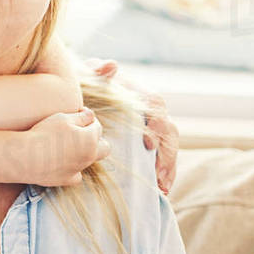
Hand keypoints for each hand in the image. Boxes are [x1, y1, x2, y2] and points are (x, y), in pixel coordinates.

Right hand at [25, 108, 110, 186]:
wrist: (26, 157)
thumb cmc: (44, 134)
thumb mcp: (63, 118)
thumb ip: (81, 116)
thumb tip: (91, 116)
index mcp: (90, 140)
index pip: (97, 126)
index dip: (88, 118)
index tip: (77, 113)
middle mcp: (89, 156)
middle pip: (105, 148)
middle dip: (97, 139)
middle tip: (81, 132)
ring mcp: (79, 170)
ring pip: (89, 161)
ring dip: (84, 152)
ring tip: (68, 145)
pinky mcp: (67, 180)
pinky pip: (76, 175)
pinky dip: (73, 168)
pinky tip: (62, 162)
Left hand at [85, 58, 178, 193]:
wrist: (85, 86)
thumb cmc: (86, 80)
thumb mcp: (89, 74)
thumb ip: (98, 70)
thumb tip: (111, 65)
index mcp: (138, 91)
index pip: (157, 105)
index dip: (156, 124)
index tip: (149, 146)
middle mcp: (150, 107)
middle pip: (169, 129)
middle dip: (168, 154)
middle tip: (159, 176)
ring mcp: (150, 123)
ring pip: (169, 144)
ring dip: (169, 166)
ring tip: (162, 187)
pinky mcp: (147, 136)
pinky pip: (162, 153)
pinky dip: (164, 170)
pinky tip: (162, 187)